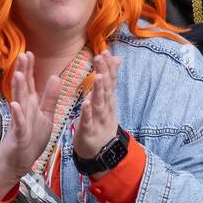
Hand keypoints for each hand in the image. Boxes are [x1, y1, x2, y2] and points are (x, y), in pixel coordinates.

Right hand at [0, 52, 59, 195]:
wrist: (20, 159)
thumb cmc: (32, 137)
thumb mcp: (46, 115)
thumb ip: (50, 97)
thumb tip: (55, 77)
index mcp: (31, 104)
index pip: (29, 83)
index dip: (29, 68)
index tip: (29, 52)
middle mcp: (24, 109)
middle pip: (22, 87)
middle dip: (22, 72)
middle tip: (22, 55)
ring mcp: (20, 121)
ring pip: (19, 101)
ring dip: (18, 88)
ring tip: (18, 74)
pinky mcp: (19, 134)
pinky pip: (18, 123)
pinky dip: (17, 115)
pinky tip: (15, 105)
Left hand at [72, 52, 120, 166]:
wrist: (103, 151)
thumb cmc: (101, 122)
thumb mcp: (107, 100)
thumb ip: (109, 80)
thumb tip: (116, 58)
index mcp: (108, 99)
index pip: (110, 80)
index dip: (108, 66)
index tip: (105, 51)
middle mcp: (105, 107)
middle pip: (106, 88)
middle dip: (104, 72)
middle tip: (100, 57)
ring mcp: (98, 119)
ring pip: (99, 103)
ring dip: (98, 90)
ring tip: (97, 76)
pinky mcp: (89, 131)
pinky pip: (88, 121)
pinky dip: (88, 112)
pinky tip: (87, 103)